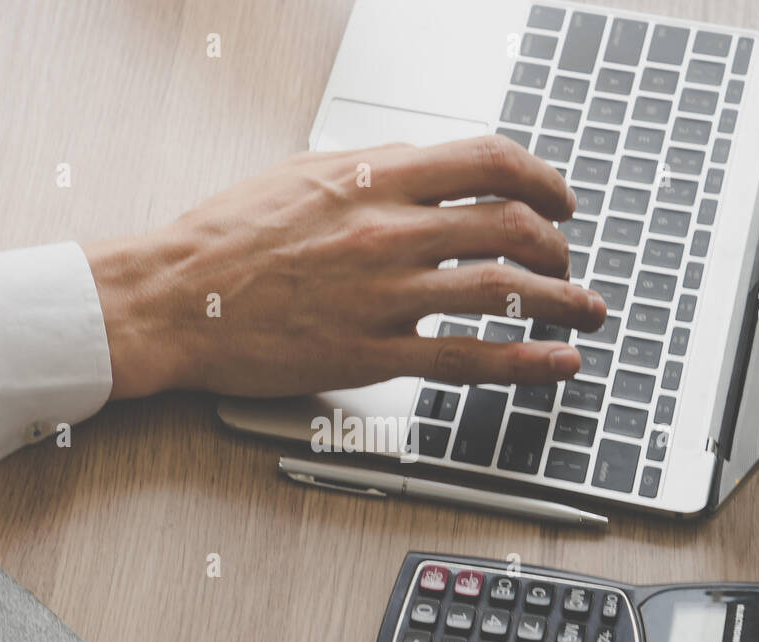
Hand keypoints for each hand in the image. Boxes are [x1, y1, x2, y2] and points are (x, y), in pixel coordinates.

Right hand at [83, 135, 605, 399]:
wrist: (172, 297)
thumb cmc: (227, 238)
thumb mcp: (304, 175)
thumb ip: (373, 169)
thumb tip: (428, 167)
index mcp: (375, 176)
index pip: (489, 161)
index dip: (543, 179)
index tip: (562, 200)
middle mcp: (390, 229)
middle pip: (511, 226)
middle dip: (557, 246)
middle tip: (569, 264)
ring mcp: (384, 294)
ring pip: (501, 292)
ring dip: (560, 301)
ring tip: (586, 313)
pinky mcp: (371, 353)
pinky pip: (465, 358)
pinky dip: (524, 361)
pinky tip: (558, 363)